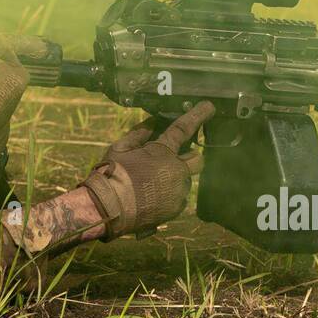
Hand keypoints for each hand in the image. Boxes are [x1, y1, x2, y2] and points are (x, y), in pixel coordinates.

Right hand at [80, 102, 214, 239]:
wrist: (107, 210)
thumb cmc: (111, 175)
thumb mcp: (120, 148)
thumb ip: (140, 132)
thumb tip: (153, 121)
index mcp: (162, 152)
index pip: (184, 128)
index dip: (198, 115)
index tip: (209, 107)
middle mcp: (176, 171)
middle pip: (197, 158)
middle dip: (189, 155)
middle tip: (173, 157)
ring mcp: (178, 192)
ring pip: (187, 179)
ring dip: (175, 176)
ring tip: (152, 182)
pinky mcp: (176, 209)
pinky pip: (180, 197)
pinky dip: (171, 193)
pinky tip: (153, 196)